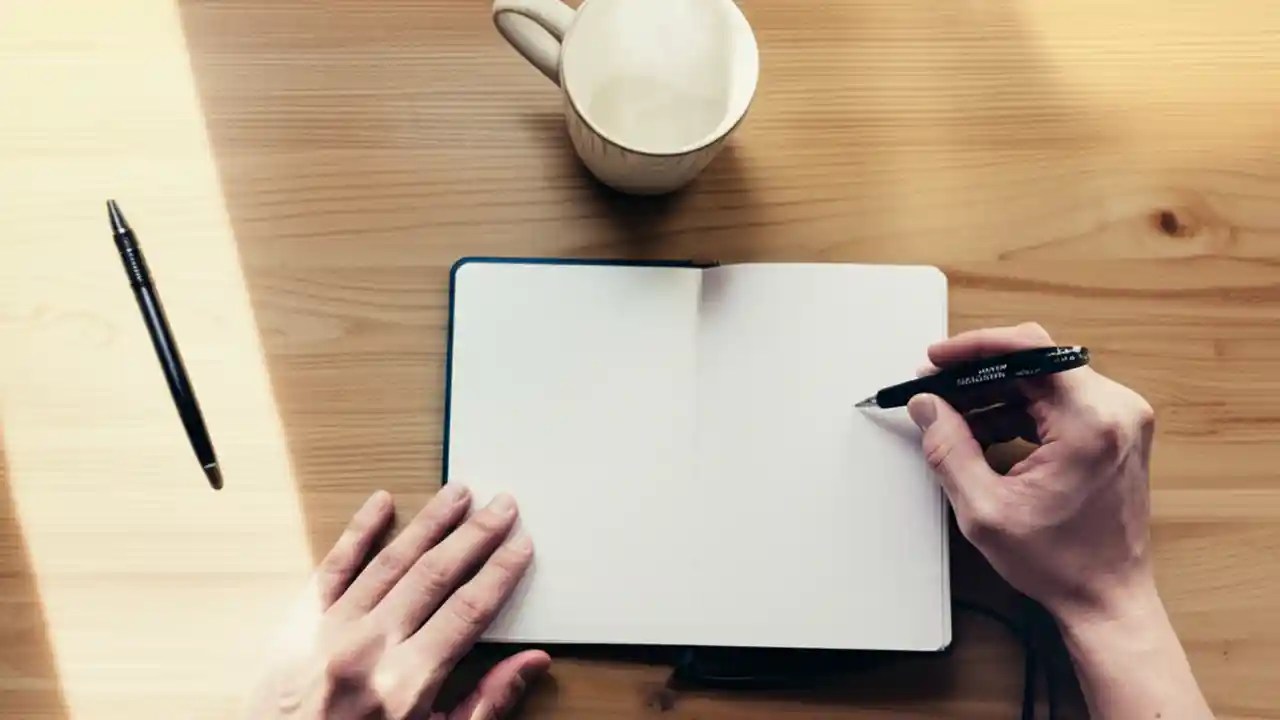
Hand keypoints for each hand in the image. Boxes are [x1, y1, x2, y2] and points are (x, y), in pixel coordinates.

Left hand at [245, 487, 548, 719]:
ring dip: (429, 522)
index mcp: (407, 683)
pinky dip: (358, 532)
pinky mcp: (298, 625)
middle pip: (435, 575)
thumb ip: (485, 703)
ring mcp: (330, 631)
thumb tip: (531, 662)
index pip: (469, 610)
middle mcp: (369, 649)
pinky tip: (380, 503)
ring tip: (457, 493)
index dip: (500, 572)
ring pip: (390, 561)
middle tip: (502, 505)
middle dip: (475, 535)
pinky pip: (333, 566)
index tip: (522, 545)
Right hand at [907, 322, 1213, 717]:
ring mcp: (1122, 417)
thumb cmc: (1061, 564)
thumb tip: (926, 405)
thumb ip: (948, 449)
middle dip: (978, 373)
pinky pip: (1059, 398)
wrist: (1108, 597)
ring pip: (1043, 378)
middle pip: (1034, 361)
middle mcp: (1116, 410)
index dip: (974, 347)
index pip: (1029, 349)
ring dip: (995, 392)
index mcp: (1090, 423)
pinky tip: (985, 430)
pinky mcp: (1117, 428)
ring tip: (953, 417)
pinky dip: (1019, 408)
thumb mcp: (985, 510)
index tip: (937, 359)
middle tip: (935, 389)